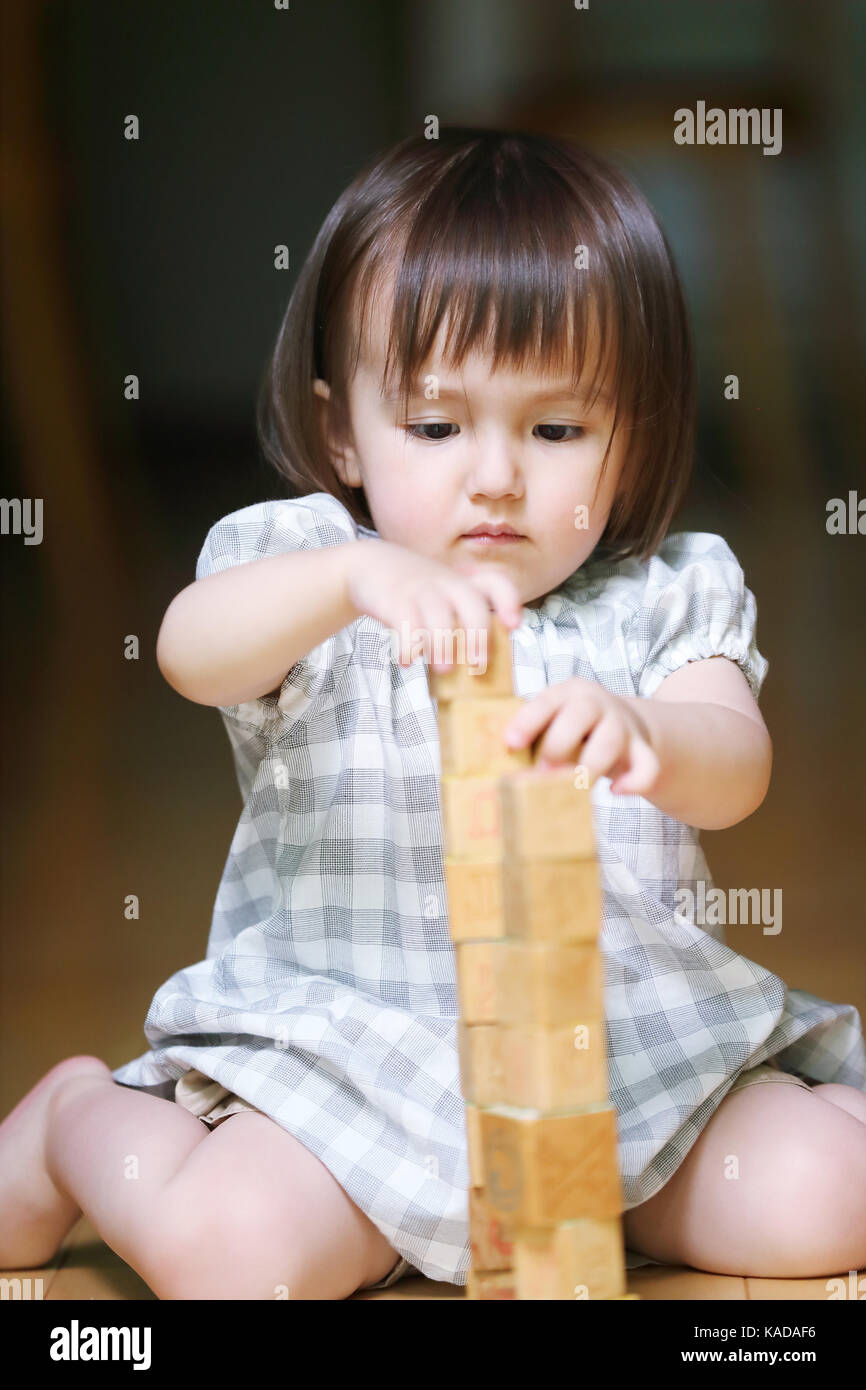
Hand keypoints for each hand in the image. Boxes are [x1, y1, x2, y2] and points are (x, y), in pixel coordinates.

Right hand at [344, 539, 522, 666]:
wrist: (370, 565)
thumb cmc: (417, 592)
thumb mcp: (444, 594)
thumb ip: (462, 619)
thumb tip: (480, 668)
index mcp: (464, 584)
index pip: (495, 584)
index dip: (508, 603)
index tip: (514, 626)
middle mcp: (447, 584)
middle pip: (472, 604)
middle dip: (479, 635)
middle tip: (479, 666)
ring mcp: (420, 590)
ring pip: (438, 616)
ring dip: (443, 645)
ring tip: (443, 670)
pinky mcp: (394, 600)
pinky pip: (404, 623)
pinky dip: (407, 646)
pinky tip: (407, 662)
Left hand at [503, 676, 660, 794]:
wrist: (623, 723)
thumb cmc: (571, 727)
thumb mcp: (552, 719)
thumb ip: (531, 734)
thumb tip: (488, 764)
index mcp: (567, 693)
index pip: (546, 701)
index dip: (528, 722)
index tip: (510, 743)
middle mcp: (597, 704)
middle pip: (580, 715)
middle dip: (558, 744)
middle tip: (542, 772)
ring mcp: (622, 725)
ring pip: (611, 739)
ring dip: (590, 765)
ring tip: (574, 785)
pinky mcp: (643, 749)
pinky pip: (647, 765)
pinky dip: (636, 781)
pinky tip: (616, 792)